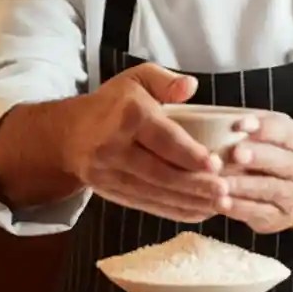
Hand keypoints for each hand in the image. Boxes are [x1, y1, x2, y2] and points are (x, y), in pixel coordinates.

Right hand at [61, 63, 229, 222]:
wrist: (67, 134)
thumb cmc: (111, 104)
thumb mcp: (136, 79)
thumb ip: (165, 80)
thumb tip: (191, 86)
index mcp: (128, 114)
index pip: (163, 139)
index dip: (190, 154)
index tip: (215, 164)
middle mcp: (115, 146)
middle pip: (161, 172)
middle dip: (195, 185)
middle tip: (224, 190)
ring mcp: (109, 173)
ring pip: (154, 192)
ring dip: (188, 202)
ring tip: (217, 205)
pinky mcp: (110, 192)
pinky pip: (146, 205)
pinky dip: (173, 211)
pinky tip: (197, 212)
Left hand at [220, 112, 292, 233]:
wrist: (284, 190)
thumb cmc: (260, 154)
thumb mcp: (258, 135)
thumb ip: (245, 128)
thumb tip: (218, 123)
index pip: (285, 132)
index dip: (264, 128)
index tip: (239, 125)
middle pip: (283, 162)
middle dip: (258, 157)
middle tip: (235, 154)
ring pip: (271, 189)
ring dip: (244, 186)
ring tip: (221, 183)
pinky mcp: (280, 217)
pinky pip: (261, 212)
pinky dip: (239, 207)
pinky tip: (221, 202)